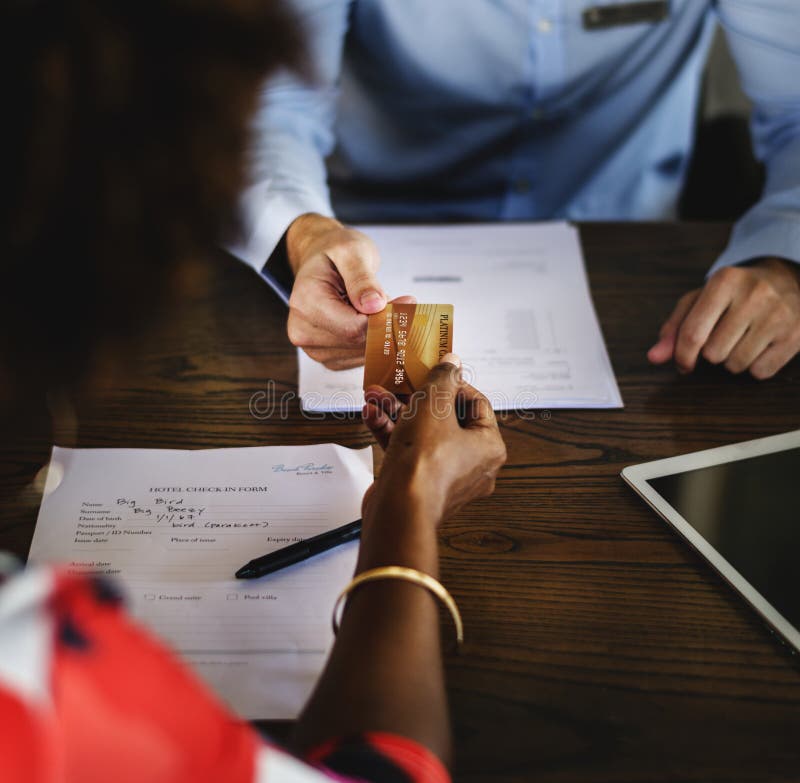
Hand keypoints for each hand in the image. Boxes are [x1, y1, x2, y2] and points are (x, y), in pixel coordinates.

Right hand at [285, 213, 412, 369]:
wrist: (322, 260)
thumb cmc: (335, 253)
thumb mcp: (351, 251)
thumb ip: (362, 278)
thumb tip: (374, 306)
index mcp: (305, 302)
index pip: (353, 327)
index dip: (386, 318)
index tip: (408, 301)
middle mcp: (303, 330)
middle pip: (360, 342)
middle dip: (386, 324)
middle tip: (400, 301)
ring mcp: (314, 348)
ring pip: (364, 354)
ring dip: (382, 332)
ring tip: (377, 306)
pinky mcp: (329, 357)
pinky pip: (362, 359)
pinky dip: (375, 341)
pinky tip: (370, 320)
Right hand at [362, 354, 506, 524]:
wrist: (399, 508)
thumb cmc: (424, 462)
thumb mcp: (433, 404)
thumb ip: (442, 378)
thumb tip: (452, 363)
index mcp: (489, 446)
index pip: (477, 404)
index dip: (453, 384)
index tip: (434, 373)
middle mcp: (472, 464)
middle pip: (445, 418)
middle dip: (415, 397)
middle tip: (399, 382)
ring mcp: (445, 477)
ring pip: (422, 434)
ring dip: (397, 412)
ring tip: (376, 396)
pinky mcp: (420, 484)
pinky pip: (409, 451)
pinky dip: (391, 433)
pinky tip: (371, 415)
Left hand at [648, 258, 799, 378]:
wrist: (788, 280)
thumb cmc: (734, 294)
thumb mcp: (699, 301)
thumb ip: (674, 328)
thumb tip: (654, 358)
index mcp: (724, 281)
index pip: (693, 333)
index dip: (682, 356)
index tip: (683, 363)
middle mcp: (754, 295)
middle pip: (713, 354)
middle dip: (712, 354)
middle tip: (723, 338)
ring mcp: (779, 314)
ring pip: (736, 365)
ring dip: (732, 361)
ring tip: (741, 340)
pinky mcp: (796, 334)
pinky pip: (761, 371)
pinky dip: (755, 367)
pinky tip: (760, 347)